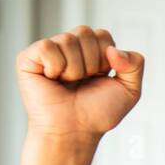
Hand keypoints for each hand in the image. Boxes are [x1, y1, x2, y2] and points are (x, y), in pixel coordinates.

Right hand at [15, 25, 143, 139]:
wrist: (74, 132)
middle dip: (91, 62)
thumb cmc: (97, 114)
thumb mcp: (129, 90)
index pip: (103, 35)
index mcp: (90, 51)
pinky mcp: (28, 58)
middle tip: (82, 82)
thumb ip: (135, 64)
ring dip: (74, 69)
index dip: (106, 59)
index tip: (99, 78)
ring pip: (68, 39)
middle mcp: (69, 47)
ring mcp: (48, 51)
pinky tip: (52, 80)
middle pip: (86, 32)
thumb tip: (113, 49)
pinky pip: (47, 46)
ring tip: (67, 84)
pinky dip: (55, 67)